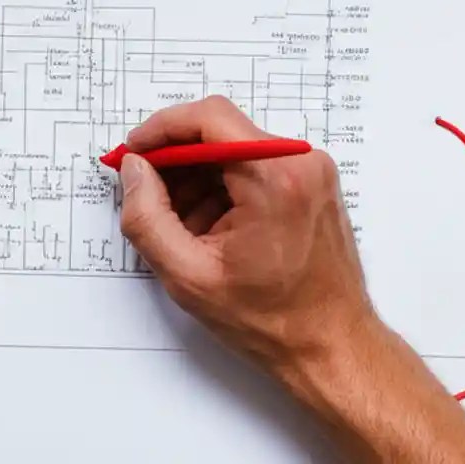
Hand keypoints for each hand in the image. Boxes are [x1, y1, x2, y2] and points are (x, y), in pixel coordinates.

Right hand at [117, 96, 464, 462]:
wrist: (331, 346)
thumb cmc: (273, 319)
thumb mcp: (189, 275)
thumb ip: (147, 217)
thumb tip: (133, 170)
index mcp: (275, 178)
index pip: (208, 118)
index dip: (161, 128)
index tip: (134, 151)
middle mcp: (301, 163)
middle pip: (220, 130)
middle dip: (175, 158)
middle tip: (145, 191)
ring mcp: (311, 171)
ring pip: (234, 148)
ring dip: (197, 176)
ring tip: (180, 226)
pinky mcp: (312, 183)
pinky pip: (255, 165)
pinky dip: (222, 187)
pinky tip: (208, 227)